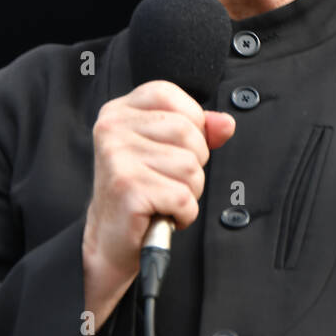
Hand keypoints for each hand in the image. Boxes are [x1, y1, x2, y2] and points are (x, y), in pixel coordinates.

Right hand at [81, 80, 234, 333]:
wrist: (109, 242)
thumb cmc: (140, 192)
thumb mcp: (166, 150)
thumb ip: (198, 131)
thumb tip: (226, 124)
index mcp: (118, 111)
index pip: (168, 93)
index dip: (189, 121)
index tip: (178, 147)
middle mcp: (111, 128)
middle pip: (187, 131)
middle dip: (193, 164)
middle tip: (168, 181)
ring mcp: (116, 157)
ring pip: (190, 166)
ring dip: (189, 191)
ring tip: (164, 199)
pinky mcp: (127, 188)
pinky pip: (184, 196)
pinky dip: (184, 213)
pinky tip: (164, 214)